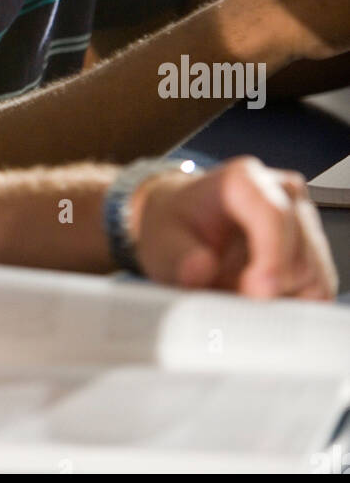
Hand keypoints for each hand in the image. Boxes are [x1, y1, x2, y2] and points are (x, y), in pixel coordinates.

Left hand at [131, 156, 336, 299]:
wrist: (185, 222)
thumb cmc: (177, 226)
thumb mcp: (163, 240)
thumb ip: (180, 257)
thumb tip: (200, 269)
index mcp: (243, 179)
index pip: (275, 216)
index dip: (272, 260)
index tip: (256, 294)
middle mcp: (281, 191)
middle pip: (300, 253)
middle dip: (272, 289)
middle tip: (235, 303)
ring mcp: (303, 218)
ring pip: (314, 274)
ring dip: (282, 298)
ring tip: (242, 295)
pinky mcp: (313, 246)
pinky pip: (320, 287)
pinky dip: (294, 303)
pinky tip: (263, 300)